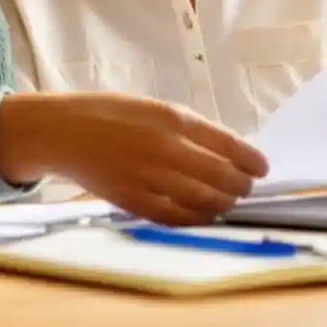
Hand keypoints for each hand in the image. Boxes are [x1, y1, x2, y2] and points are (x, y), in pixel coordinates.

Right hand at [0, 92, 268, 225]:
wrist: (62, 131)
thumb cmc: (108, 115)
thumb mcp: (152, 107)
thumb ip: (187, 128)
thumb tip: (225, 152)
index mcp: (172, 118)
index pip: (227, 144)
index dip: (251, 160)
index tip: (263, 168)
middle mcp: (164, 148)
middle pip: (221, 177)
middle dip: (240, 186)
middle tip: (244, 187)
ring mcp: (148, 177)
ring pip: (203, 201)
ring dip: (222, 204)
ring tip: (225, 202)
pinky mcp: (132, 201)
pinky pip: (175, 218)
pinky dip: (195, 219)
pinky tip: (202, 216)